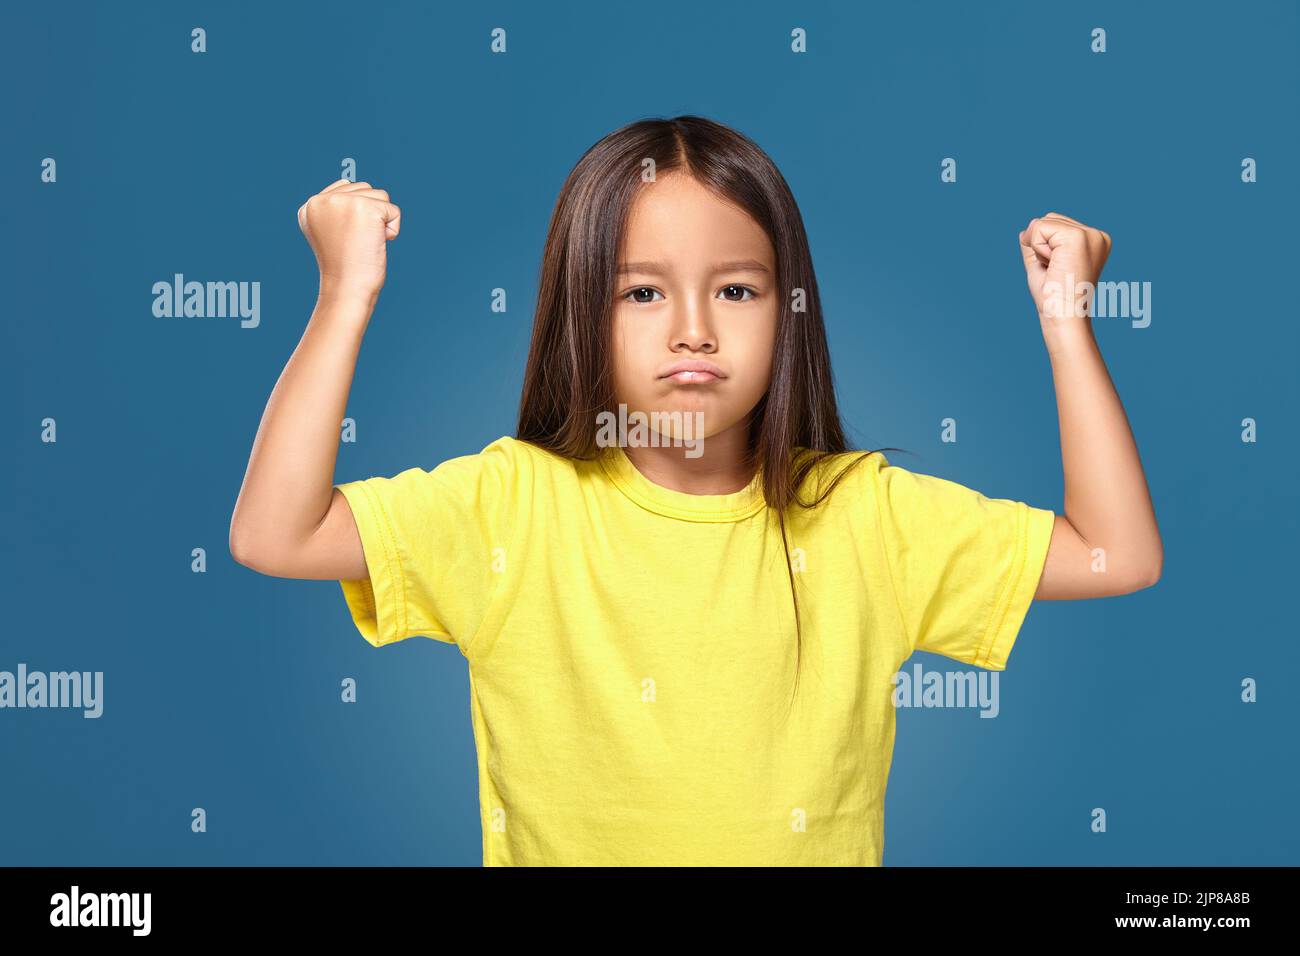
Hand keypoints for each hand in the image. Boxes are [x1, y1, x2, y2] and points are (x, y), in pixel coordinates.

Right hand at [297, 179, 401, 299]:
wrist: (347, 288)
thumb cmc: (344, 268)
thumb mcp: (331, 232)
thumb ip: (337, 208)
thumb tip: (353, 185)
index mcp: (310, 205)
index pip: (347, 189)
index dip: (358, 215)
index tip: (348, 240)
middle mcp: (322, 199)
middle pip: (365, 189)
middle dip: (371, 216)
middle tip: (357, 243)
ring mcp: (343, 201)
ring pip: (381, 196)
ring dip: (382, 221)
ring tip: (366, 242)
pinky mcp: (365, 208)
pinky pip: (394, 210)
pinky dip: (392, 229)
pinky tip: (377, 243)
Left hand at [1018, 212, 1110, 328]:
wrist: (1062, 315)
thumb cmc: (1052, 297)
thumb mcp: (1042, 266)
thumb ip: (1035, 247)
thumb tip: (1024, 231)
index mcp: (1093, 241)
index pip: (1055, 224)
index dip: (1043, 247)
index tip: (1056, 270)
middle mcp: (1096, 235)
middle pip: (1049, 218)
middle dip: (1040, 244)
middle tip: (1054, 270)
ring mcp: (1090, 235)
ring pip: (1043, 222)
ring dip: (1039, 248)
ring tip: (1055, 268)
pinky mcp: (1078, 237)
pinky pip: (1039, 228)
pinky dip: (1037, 249)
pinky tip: (1053, 265)